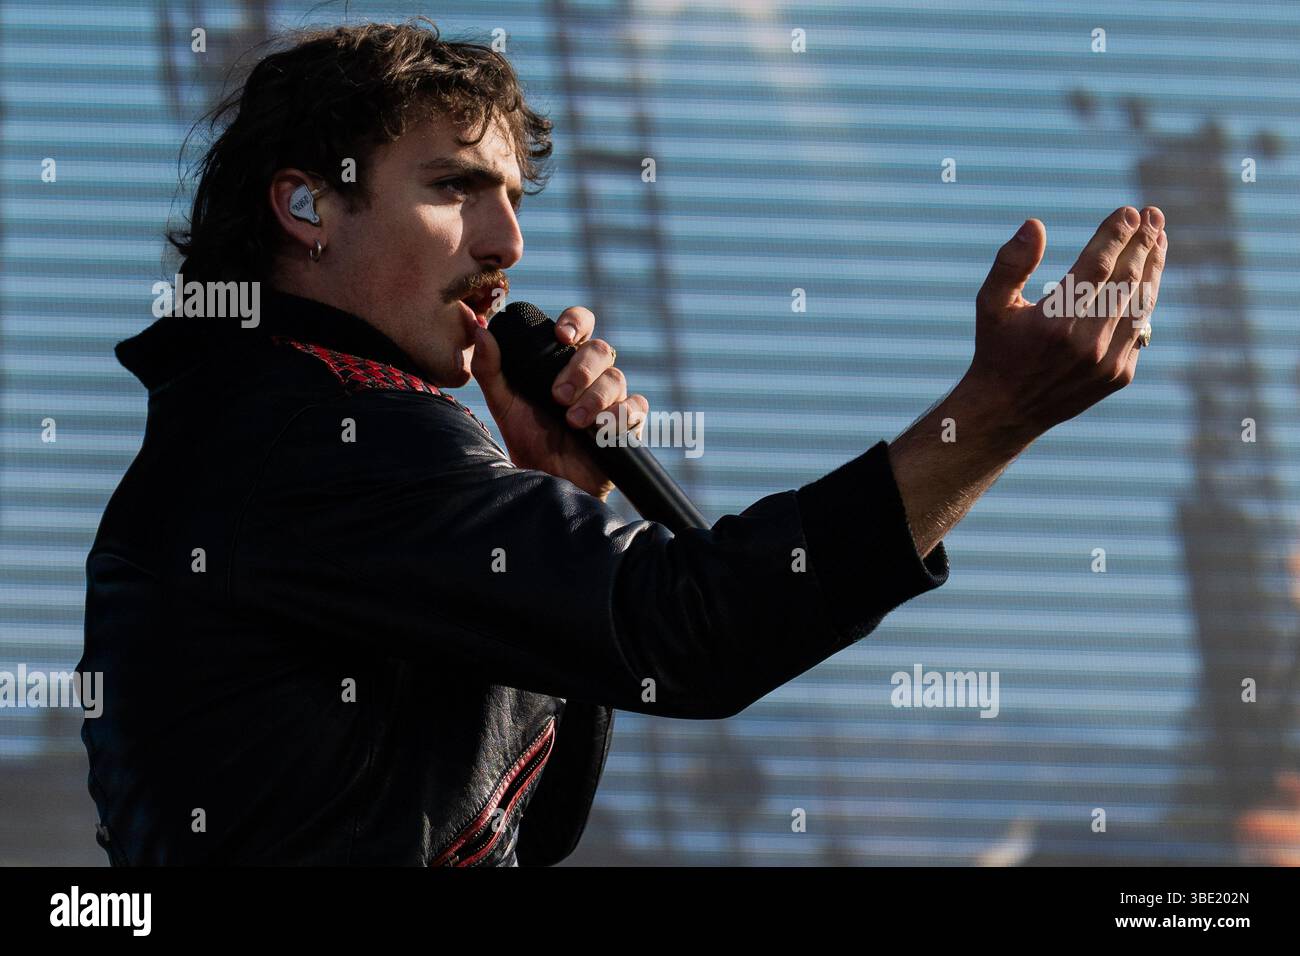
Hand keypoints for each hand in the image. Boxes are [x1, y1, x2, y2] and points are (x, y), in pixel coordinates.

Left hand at [470, 305, 648, 499]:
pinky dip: (621, 415)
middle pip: (601, 350)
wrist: (547, 480)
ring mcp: (612, 398)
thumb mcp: (504, 403)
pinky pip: (636, 407)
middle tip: (558, 396)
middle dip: (580, 370)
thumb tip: (481, 330)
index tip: (561, 336)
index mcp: (567, 361)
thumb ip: (491, 368)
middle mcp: (593, 375)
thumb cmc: (529, 439)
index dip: (576, 321)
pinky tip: (601, 429)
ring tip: (573, 421)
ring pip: (616, 379)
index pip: (581, 324)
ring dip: (593, 398)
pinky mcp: (628, 424)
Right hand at [965, 205, 1167, 438]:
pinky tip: (1146, 278)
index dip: (1116, 235)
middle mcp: (1086, 342)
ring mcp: (1107, 361)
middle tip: (1152, 215)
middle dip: (1142, 243)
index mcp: (1054, 321)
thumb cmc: (997, 349)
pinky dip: (1145, 299)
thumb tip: (1035, 224)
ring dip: (1152, 267)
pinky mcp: (1119, 375)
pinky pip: (1140, 328)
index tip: (1128, 211)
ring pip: (1141, 303)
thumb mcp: (990, 305)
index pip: (1098, 266)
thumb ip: (1010, 264)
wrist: (1008, 410)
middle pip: (1127, 280)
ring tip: (1158, 238)